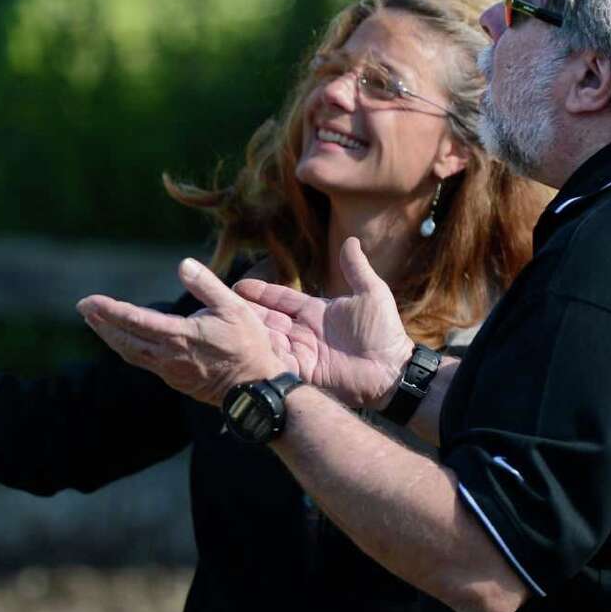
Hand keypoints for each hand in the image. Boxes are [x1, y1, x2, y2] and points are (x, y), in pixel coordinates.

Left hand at [76, 258, 293, 404]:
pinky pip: (144, 362)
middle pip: (124, 339)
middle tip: (83, 307)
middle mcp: (168, 356)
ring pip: (131, 353)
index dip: (108, 310)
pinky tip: (126, 341)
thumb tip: (183, 264)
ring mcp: (169, 371)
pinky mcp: (175, 380)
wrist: (256, 389)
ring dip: (111, 336)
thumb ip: (206, 285)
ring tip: (96, 322)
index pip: (134, 321)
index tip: (88, 300)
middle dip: (101, 323)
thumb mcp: (233, 308)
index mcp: (179, 336)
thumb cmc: (249, 345)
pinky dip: (128, 348)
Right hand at [233, 238, 413, 409]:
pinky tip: (242, 346)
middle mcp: (303, 332)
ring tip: (222, 322)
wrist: (393, 371)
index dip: (260, 293)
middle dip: (244, 310)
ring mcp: (300, 352)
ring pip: (266, 338)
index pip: (281, 299)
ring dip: (247, 331)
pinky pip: (275, 361)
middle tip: (217, 301)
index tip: (238, 284)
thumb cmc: (384, 332)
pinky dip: (260, 354)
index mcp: (315, 312)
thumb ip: (356, 268)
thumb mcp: (371, 294)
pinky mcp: (302, 372)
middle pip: (267, 318)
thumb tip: (351, 239)